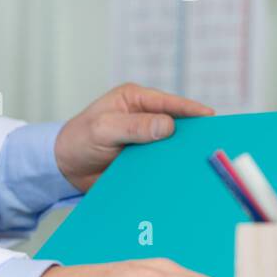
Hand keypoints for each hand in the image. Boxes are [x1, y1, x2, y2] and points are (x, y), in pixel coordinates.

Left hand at [54, 82, 212, 191]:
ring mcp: (146, 139)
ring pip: (172, 145)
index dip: (190, 110)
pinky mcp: (144, 159)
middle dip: (192, 133)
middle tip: (212, 143)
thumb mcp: (104, 128)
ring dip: (182, 154)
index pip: (168, 102)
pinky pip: (163, 162)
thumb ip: (134, 126)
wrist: (64, 168)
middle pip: (176, 123)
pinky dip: (172, 168)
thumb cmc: (79, 139)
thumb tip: (168, 126)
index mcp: (135, 99)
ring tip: (203, 162)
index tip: (209, 117)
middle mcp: (144, 116)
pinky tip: (183, 177)